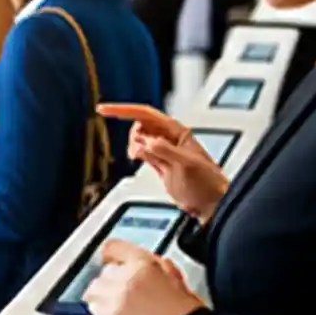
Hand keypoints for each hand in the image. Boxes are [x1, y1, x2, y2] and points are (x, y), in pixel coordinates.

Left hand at [82, 239, 206, 314]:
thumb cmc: (187, 311)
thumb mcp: (175, 277)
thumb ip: (156, 266)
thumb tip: (146, 264)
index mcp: (142, 264)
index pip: (114, 248)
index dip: (111, 253)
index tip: (109, 256)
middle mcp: (125, 278)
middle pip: (104, 271)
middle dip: (111, 278)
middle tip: (122, 287)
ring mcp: (115, 299)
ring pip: (94, 290)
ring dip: (102, 294)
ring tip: (116, 303)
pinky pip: (95, 309)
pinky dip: (102, 311)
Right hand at [98, 104, 229, 220]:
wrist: (212, 204)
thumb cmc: (208, 184)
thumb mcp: (187, 165)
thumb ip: (165, 151)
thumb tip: (146, 143)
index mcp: (178, 131)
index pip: (145, 114)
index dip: (123, 110)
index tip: (104, 109)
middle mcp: (169, 138)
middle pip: (139, 125)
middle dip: (133, 135)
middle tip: (140, 152)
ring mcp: (163, 150)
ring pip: (137, 138)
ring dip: (133, 146)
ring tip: (141, 158)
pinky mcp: (159, 163)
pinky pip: (140, 150)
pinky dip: (134, 152)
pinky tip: (137, 158)